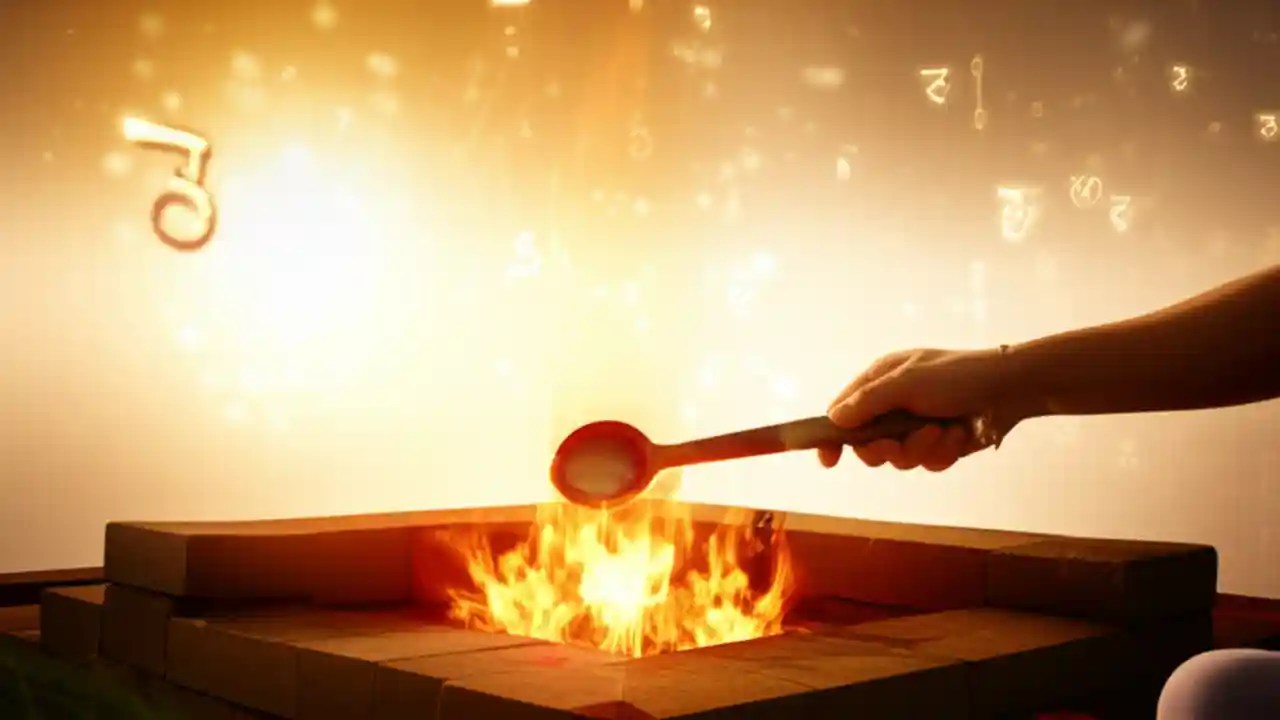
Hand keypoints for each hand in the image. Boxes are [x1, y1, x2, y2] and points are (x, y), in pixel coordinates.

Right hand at [817, 347, 1023, 471]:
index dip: (832, 436)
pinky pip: (926, 462)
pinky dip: (942, 453)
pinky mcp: (938, 443)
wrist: (1011, 388)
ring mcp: (916, 426)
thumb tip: (834, 419)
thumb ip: (868, 401)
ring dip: (920, 448)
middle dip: (886, 448)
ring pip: (898, 458)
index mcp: (880, 381)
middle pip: (867, 443)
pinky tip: (957, 436)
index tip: (829, 459)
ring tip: (942, 432)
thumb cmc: (958, 376)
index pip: (842, 412)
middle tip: (899, 444)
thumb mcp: (907, 382)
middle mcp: (894, 404)